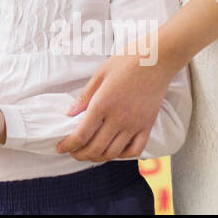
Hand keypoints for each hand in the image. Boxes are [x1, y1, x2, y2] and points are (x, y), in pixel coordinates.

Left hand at [55, 48, 174, 162]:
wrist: (156, 59)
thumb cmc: (126, 62)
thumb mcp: (99, 74)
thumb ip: (84, 97)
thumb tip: (69, 113)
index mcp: (102, 104)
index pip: (82, 134)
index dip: (68, 145)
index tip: (60, 148)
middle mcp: (118, 118)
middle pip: (96, 148)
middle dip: (80, 154)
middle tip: (73, 153)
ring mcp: (135, 124)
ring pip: (114, 152)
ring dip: (98, 158)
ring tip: (89, 154)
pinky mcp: (147, 126)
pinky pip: (135, 150)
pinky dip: (122, 156)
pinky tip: (114, 152)